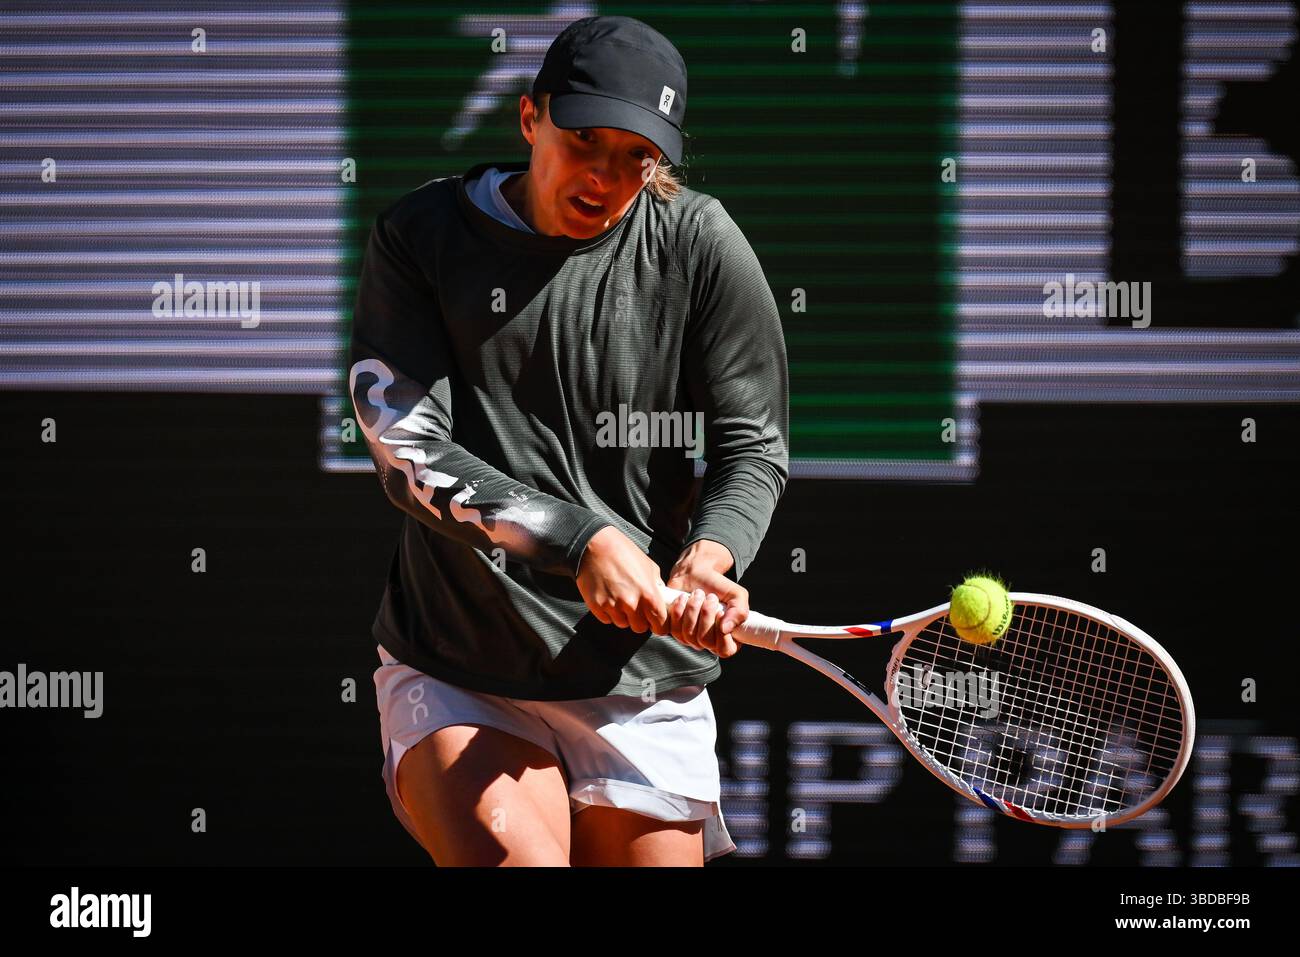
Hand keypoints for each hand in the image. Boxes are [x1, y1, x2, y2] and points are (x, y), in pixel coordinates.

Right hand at [575, 526, 668, 634]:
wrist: (595, 545)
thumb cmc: (624, 553)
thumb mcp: (649, 566)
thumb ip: (657, 586)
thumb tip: (662, 599)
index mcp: (649, 595)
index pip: (660, 625)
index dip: (659, 624)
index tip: (655, 621)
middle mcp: (631, 604)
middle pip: (639, 628)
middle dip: (639, 620)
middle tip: (635, 607)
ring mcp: (613, 606)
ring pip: (622, 624)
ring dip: (622, 615)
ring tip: (619, 597)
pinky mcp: (597, 606)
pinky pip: (606, 619)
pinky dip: (608, 612)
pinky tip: (607, 596)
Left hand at [664, 543, 748, 657]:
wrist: (696, 574)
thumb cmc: (718, 587)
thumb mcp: (737, 595)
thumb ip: (740, 612)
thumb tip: (726, 629)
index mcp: (728, 637)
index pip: (725, 650)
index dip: (722, 635)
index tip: (720, 612)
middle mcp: (709, 642)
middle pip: (705, 641)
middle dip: (706, 615)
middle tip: (710, 597)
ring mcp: (691, 638)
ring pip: (689, 635)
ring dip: (693, 610)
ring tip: (698, 594)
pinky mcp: (675, 630)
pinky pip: (674, 629)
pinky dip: (679, 610)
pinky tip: (683, 598)